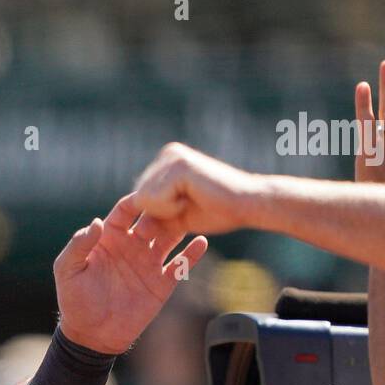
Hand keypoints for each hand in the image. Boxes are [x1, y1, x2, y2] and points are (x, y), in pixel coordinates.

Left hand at [54, 192, 207, 353]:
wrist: (92, 336)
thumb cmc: (75, 301)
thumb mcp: (68, 270)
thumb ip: (79, 245)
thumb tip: (97, 222)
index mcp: (109, 238)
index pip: (125, 211)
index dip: (137, 200)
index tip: (151, 192)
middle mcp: (131, 246)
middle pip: (152, 220)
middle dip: (164, 209)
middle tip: (179, 199)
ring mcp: (148, 263)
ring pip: (170, 237)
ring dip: (181, 226)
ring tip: (195, 214)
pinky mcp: (162, 283)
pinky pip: (181, 264)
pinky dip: (192, 253)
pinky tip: (202, 241)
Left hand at [131, 143, 261, 234]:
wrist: (248, 204)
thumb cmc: (218, 211)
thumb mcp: (179, 217)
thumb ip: (156, 218)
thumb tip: (136, 230)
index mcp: (167, 162)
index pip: (140, 196)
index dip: (157, 213)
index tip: (184, 208)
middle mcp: (168, 154)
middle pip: (139, 197)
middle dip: (161, 212)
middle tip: (189, 204)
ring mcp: (172, 156)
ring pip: (144, 198)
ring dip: (167, 211)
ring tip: (191, 200)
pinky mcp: (178, 165)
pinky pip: (155, 199)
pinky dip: (172, 208)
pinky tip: (192, 198)